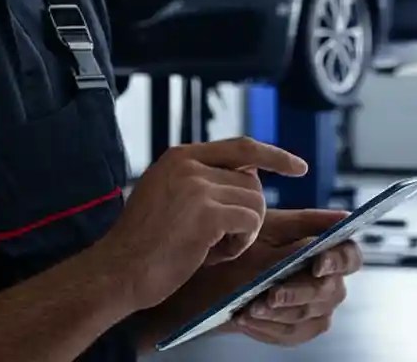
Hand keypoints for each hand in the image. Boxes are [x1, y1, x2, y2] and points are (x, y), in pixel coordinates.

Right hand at [93, 138, 307, 310]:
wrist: (119, 269)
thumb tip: (250, 178)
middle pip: (253, 180)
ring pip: (255, 202)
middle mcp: (189, 164)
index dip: (274, 155)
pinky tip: (213, 253)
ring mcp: (198, 186)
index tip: (298, 166)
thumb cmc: (144, 244)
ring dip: (243, 231)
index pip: (241, 147)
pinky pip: (250, 222)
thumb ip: (200, 182)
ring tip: (213, 247)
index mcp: (179, 156)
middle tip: (222, 239)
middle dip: (248, 212)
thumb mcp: (167, 195)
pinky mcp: (207, 212)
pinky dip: (240, 243)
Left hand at [223, 209, 363, 346]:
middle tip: (271, 296)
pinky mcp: (301, 328)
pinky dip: (265, 326)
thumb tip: (338, 221)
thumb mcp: (268, 231)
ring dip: (275, 312)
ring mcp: (318, 308)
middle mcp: (330, 281)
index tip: (318, 266)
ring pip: (304, 315)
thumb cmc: (250, 242)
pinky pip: (289, 333)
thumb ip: (300, 233)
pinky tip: (245, 318)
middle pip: (326, 291)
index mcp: (328, 249)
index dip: (338, 261)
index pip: (349, 257)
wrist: (223, 270)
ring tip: (249, 308)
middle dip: (296, 293)